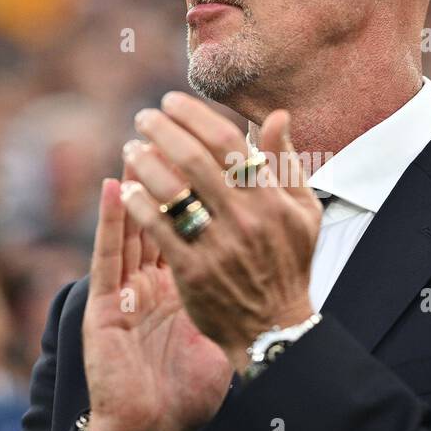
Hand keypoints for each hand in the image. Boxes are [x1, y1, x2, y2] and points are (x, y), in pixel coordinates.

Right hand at [82, 161, 233, 430]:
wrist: (150, 428)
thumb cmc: (182, 383)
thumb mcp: (214, 330)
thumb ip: (232, 289)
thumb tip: (257, 256)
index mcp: (173, 281)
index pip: (184, 223)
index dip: (197, 188)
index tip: (214, 153)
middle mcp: (146, 280)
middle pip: (156, 215)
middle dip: (162, 171)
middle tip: (168, 130)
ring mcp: (123, 292)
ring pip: (129, 227)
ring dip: (135, 184)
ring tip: (139, 141)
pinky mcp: (103, 309)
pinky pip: (108, 259)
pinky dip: (112, 223)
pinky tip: (116, 192)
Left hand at [120, 92, 321, 368]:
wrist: (275, 328)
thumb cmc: (289, 264)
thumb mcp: (303, 211)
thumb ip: (287, 162)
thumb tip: (278, 115)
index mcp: (272, 199)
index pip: (229, 142)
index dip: (195, 116)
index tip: (170, 101)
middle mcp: (246, 219)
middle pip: (195, 159)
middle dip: (163, 131)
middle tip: (143, 117)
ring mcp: (219, 246)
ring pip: (173, 191)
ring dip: (145, 163)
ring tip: (131, 149)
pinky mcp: (194, 272)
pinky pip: (159, 229)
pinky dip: (140, 205)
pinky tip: (127, 190)